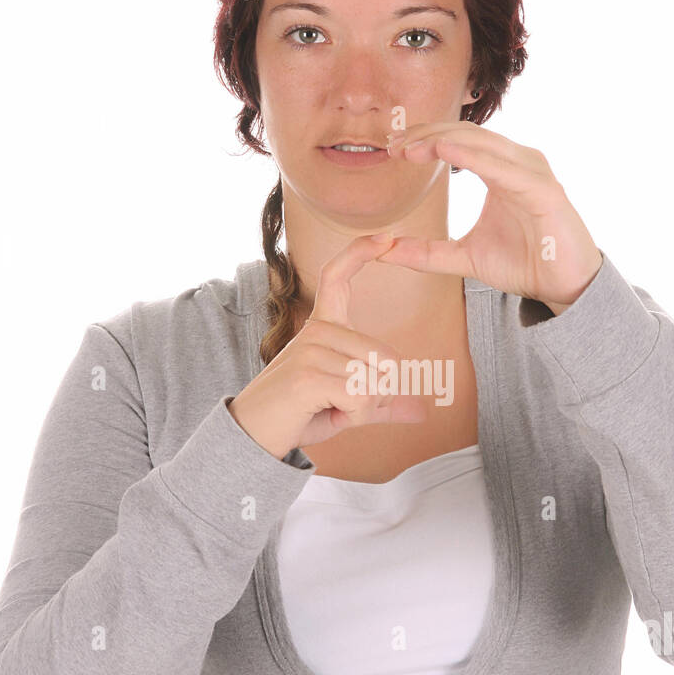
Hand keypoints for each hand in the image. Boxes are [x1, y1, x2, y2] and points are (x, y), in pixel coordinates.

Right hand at [227, 234, 427, 458]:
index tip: (386, 238)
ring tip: (329, 409)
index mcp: (322, 327)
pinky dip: (352, 416)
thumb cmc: (299, 416)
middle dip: (377, 395)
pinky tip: (324, 413)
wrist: (252, 437)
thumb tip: (421, 409)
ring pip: (376, 382)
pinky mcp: (307, 375)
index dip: (361, 253)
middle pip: (387, 358)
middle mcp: (315, 330)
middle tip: (341, 405)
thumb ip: (382, 403)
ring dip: (362, 409)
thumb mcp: (347, 407)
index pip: (337, 277)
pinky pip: (360, 397)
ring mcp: (310, 349)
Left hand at [380, 120, 602, 312]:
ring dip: (444, 141)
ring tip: (412, 148)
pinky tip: (446, 152)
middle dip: (427, 135)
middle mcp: (517, 162)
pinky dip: (474, 157)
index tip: (393, 150)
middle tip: (394, 147)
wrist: (563, 287)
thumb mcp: (463, 258)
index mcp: (500, 169)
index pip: (458, 140)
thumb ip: (426, 253)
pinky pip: (504, 168)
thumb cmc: (523, 263)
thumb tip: (382, 251)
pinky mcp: (544, 190)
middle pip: (466, 133)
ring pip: (483, 143)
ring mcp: (532, 172)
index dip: (424, 139)